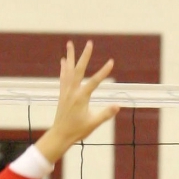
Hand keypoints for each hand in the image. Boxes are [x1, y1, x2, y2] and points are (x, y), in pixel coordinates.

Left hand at [37, 41, 119, 161]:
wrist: (60, 135)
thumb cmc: (78, 130)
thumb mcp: (94, 123)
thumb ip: (106, 114)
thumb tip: (118, 106)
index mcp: (81, 98)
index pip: (94, 81)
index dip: (104, 71)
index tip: (111, 61)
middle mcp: (72, 92)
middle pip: (79, 70)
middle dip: (85, 56)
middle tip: (89, 43)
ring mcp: (66, 92)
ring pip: (68, 70)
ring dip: (70, 56)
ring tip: (69, 43)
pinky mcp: (62, 94)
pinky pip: (63, 77)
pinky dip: (64, 68)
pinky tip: (64, 60)